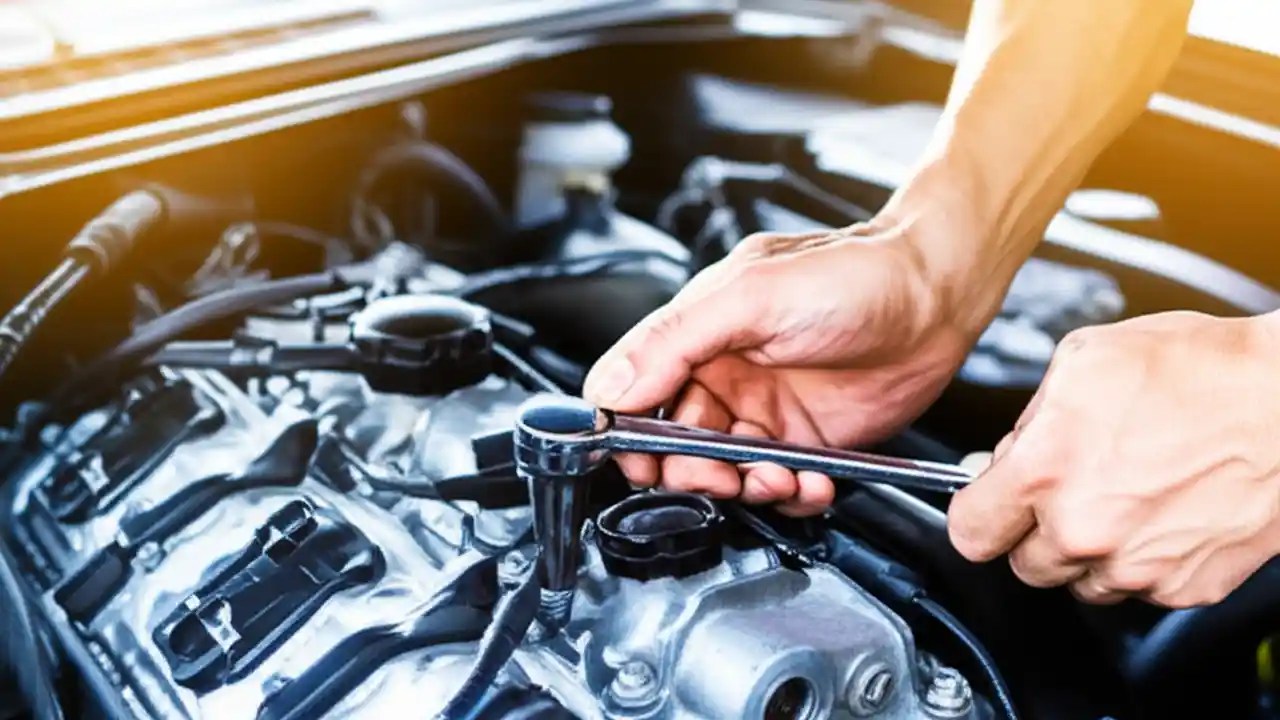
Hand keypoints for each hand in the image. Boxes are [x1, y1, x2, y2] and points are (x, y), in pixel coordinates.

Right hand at [583, 216, 997, 515]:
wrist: (938, 293)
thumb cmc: (852, 274)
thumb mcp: (750, 296)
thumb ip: (673, 340)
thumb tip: (609, 386)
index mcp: (698, 336)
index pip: (636, 397)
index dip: (633, 436)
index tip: (646, 460)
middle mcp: (725, 377)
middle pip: (675, 447)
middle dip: (691, 472)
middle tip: (720, 475)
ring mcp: (766, 413)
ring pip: (725, 474)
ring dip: (744, 488)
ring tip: (778, 478)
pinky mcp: (808, 444)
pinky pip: (780, 488)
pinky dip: (790, 498)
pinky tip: (810, 483)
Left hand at [948, 311, 1279, 607]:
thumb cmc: (1199, 371)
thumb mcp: (1084, 360)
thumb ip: (1029, 418)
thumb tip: (1005, 454)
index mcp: (1044, 471)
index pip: (968, 532)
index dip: (977, 514)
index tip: (988, 505)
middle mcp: (1084, 528)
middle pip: (1022, 563)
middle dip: (1035, 529)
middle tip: (1070, 488)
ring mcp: (1135, 565)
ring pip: (1078, 581)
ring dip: (1088, 549)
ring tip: (1126, 493)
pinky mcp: (1182, 587)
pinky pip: (1136, 588)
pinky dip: (1141, 559)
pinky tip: (1162, 510)